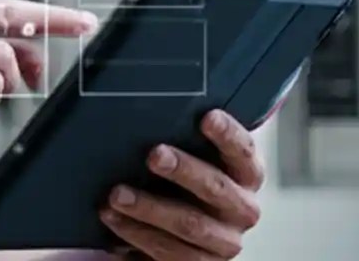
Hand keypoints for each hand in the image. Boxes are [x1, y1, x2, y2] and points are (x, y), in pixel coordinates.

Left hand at [100, 110, 263, 259]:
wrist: (179, 234)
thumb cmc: (183, 185)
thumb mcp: (190, 160)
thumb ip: (182, 141)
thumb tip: (149, 111)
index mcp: (246, 176)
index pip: (244, 151)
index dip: (228, 134)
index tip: (207, 117)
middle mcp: (242, 209)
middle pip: (217, 188)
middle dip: (184, 170)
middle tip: (154, 155)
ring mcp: (223, 242)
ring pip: (190, 224)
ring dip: (149, 208)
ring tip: (117, 194)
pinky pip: (168, 252)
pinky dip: (135, 234)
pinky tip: (113, 219)